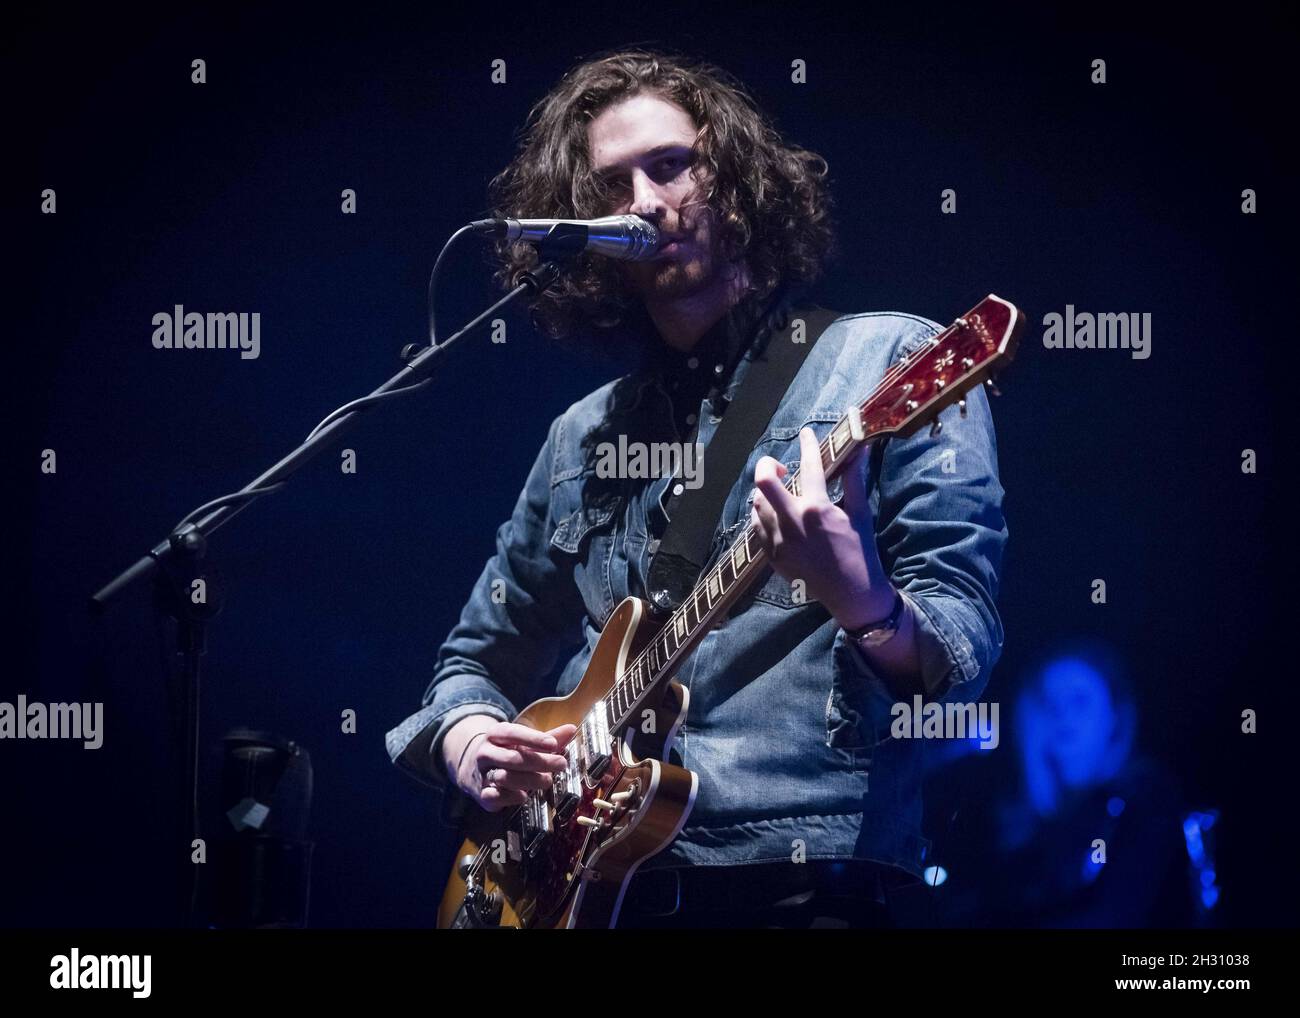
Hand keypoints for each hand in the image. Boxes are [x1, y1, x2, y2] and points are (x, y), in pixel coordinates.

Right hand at [444, 716, 576, 812]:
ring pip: (504, 777)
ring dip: (529, 780)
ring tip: (548, 780)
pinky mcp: (481, 794)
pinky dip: (509, 797)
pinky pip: (494, 797)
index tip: (553, 744)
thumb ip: (547, 737)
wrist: (472, 767)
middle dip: (539, 762)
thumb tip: (571, 729)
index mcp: (495, 735)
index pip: (513, 733)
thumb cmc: (506, 751)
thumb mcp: (523, 741)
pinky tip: (524, 796)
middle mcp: (485, 753)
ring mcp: (482, 773)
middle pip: (512, 758)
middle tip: (561, 764)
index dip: (533, 738)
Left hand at [750, 426, 894, 628]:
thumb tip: (858, 450)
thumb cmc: (860, 552)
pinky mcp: (772, 556)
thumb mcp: (860, 514)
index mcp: (817, 509)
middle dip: (768, 465)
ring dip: (767, 492)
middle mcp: (792, 523)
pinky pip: (757, 527)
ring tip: (782, 491)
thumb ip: (853, 480)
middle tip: (781, 467)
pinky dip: (763, 515)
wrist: (851, 595)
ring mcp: (779, 541)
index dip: (807, 445)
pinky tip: (776, 514)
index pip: (809, 466)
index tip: (806, 434)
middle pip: (764, 483)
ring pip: (757, 505)